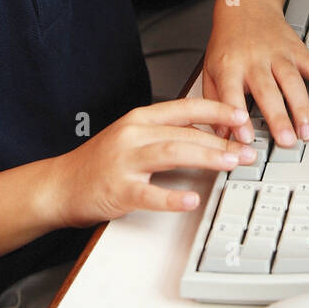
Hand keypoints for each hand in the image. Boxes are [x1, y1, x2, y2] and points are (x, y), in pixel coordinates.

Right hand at [49, 99, 256, 227]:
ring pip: (171, 152)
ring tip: (231, 163)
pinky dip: (172, 196)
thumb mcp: (132, 137)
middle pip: (184, 132)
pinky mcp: (118, 189)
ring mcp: (125, 162)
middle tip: (248, 149)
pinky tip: (191, 199)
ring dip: (206, 156)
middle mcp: (133, 135)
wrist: (60, 185)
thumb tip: (206, 136)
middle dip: (221, 139)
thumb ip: (165, 134)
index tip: (241, 115)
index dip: (216, 109)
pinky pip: (149, 193)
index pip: (184, 108)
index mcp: (140, 119)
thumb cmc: (99, 163)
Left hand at [202, 0, 308, 146]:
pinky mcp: (297, 50)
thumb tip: (221, 134)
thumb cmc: (227, 41)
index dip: (238, 117)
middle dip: (278, 117)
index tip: (246, 139)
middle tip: (286, 141)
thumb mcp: (210, 67)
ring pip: (292, 82)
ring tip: (308, 132)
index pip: (231, 94)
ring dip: (302, 108)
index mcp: (230, 66)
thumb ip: (214, 100)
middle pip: (267, 90)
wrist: (246, 4)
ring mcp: (279, 54)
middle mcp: (255, 60)